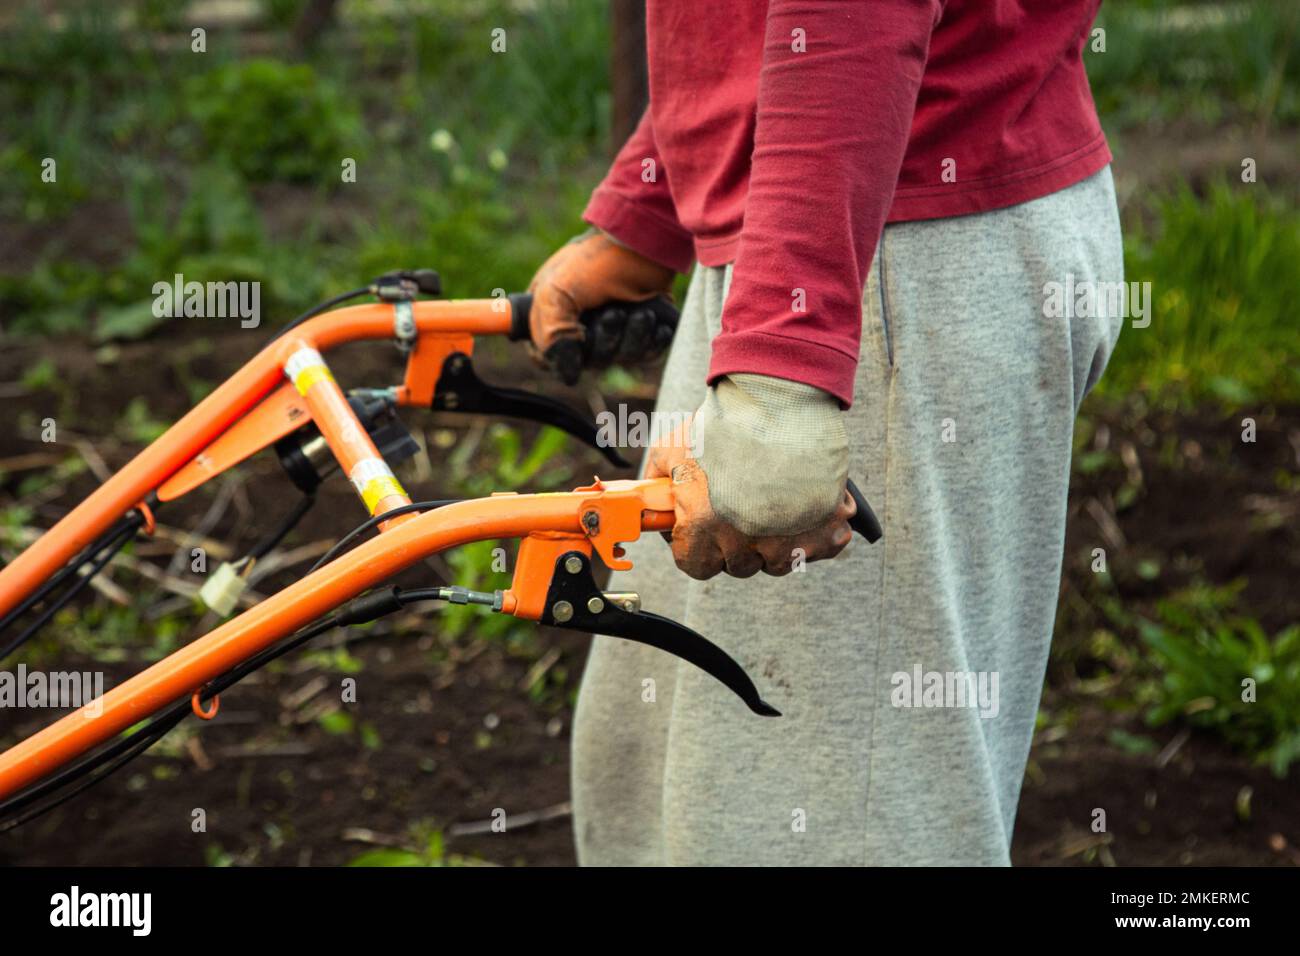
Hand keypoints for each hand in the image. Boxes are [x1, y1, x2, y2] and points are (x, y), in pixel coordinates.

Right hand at [526, 230, 674, 373]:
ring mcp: (615, 325)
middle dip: (605, 341)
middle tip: (614, 313)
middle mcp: (583, 322)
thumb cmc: (597, 259)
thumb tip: (567, 373)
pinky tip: (653, 318)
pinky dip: (652, 340)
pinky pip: (646, 353)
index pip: (548, 356)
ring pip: (620, 358)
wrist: (648, 241)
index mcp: (554, 312)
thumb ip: (550, 334)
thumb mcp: (557, 291)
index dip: (560, 358)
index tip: (576, 343)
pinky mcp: (645, 327)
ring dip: (631, 338)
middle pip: (589, 362)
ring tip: (640, 312)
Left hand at [646, 420, 856, 579]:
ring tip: (772, 497)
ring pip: (777, 561)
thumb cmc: (726, 422)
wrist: (782, 400)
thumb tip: (653, 503)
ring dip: (773, 538)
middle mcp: (746, 541)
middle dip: (735, 540)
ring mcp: (790, 541)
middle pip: (738, 564)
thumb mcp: (672, 447)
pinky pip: (818, 548)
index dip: (696, 546)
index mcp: (704, 526)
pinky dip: (814, 531)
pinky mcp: (827, 532)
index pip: (696, 565)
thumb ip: (658, 482)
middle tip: (741, 503)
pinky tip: (804, 502)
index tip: (701, 529)